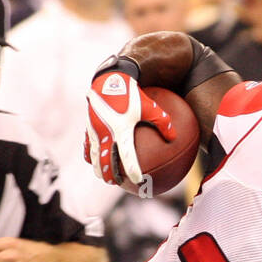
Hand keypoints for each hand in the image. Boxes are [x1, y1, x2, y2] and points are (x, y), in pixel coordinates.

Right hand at [84, 70, 174, 186]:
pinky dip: (90, 154)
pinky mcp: (88, 126)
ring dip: (98, 166)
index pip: (126, 155)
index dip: (131, 169)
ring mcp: (94, 129)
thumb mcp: (150, 106)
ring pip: (94, 154)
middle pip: (105, 159)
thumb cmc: (132, 94)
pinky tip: (93, 160)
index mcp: (121, 129)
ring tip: (102, 176)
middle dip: (109, 172)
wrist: (109, 79)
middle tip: (115, 182)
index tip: (137, 181)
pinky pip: (88, 144)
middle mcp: (105, 131)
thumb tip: (173, 138)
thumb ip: (163, 122)